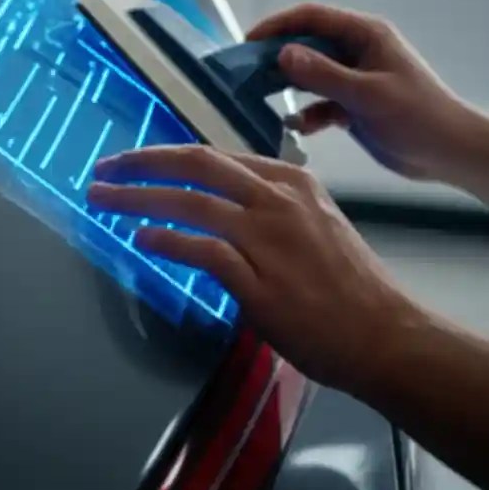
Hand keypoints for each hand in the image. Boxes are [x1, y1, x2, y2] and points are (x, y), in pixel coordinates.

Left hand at [87, 145, 418, 391]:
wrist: (384, 334)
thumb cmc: (351, 289)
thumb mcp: (315, 226)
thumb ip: (270, 212)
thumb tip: (221, 212)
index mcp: (292, 184)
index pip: (215, 157)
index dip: (166, 155)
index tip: (135, 161)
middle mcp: (279, 202)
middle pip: (196, 166)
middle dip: (142, 164)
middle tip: (105, 168)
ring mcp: (270, 240)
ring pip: (192, 203)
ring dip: (139, 199)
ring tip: (104, 200)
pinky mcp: (261, 282)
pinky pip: (203, 252)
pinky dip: (167, 241)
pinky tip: (142, 239)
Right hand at [249, 4, 488, 182]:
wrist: (450, 152)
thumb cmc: (418, 117)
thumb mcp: (367, 95)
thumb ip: (323, 74)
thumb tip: (283, 54)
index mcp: (366, 35)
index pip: (312, 17)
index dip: (278, 26)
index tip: (248, 43)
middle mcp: (358, 51)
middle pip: (307, 44)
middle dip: (277, 58)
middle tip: (246, 74)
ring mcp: (356, 78)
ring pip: (312, 74)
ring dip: (289, 87)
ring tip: (260, 99)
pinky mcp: (355, 104)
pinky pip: (321, 102)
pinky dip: (307, 113)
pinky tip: (296, 127)